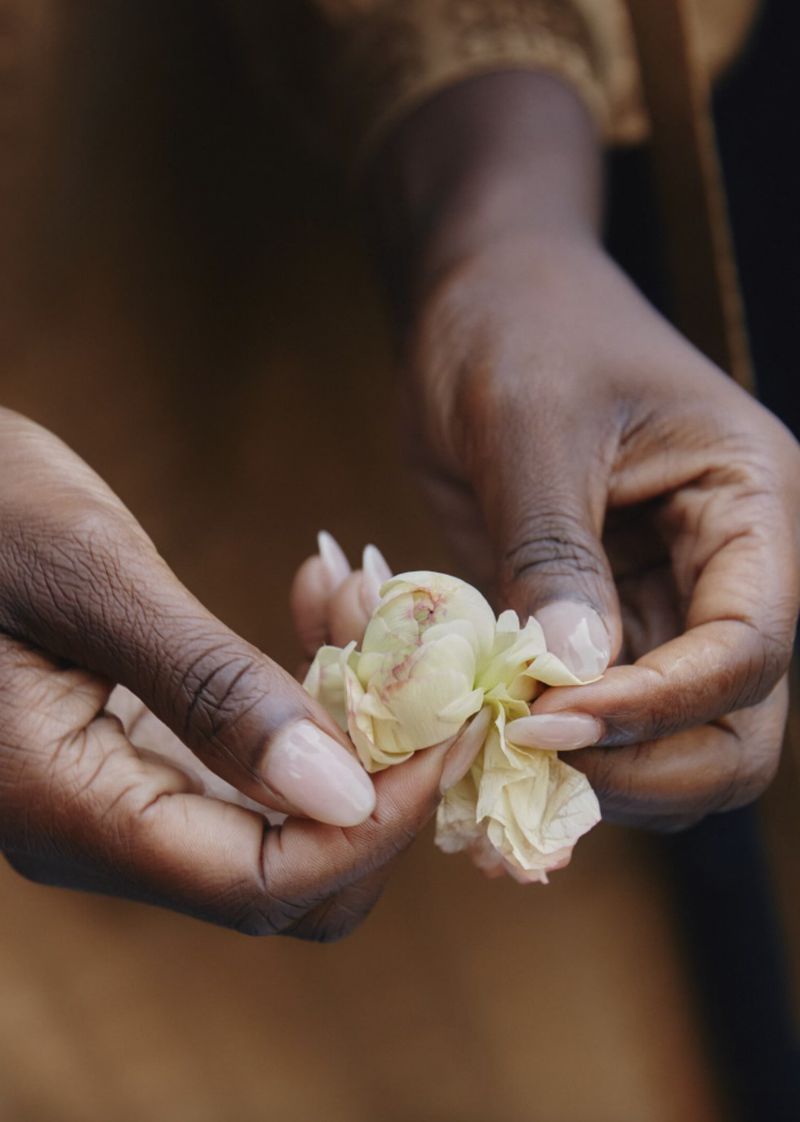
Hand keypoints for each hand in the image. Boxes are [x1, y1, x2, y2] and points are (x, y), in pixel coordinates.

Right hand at [0, 410, 467, 936]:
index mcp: (70, 807)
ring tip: (368, 604)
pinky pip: (251, 766)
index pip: (264, 883)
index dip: (377, 824)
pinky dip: (307, 700)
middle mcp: (98, 828)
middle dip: (381, 781)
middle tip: (420, 661)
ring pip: (281, 822)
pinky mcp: (136, 751)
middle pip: (289, 882)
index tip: (450, 727)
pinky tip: (321, 614)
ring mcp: (117, 795)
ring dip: (352, 727)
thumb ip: (209, 691)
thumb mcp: (90, 578)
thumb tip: (342, 794)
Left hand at [408, 236, 797, 829]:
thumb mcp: (530, 429)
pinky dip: (549, 739)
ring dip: (596, 768)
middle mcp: (724, 565)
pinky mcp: (598, 616)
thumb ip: (553, 556)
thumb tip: (569, 683)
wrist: (483, 296)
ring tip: (497, 757)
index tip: (548, 721)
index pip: (748, 645)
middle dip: (643, 764)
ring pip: (671, 737)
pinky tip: (483, 738)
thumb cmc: (518, 326)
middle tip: (528, 760)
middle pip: (734, 721)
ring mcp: (663, 598)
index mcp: (748, 502)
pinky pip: (596, 708)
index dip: (660, 706)